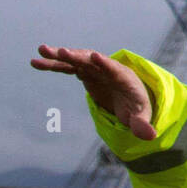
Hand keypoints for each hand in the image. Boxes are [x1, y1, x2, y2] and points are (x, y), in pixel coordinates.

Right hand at [30, 44, 156, 140]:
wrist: (130, 98)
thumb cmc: (138, 107)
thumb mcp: (141, 116)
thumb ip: (142, 125)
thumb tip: (150, 137)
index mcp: (124, 78)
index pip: (115, 69)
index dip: (105, 64)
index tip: (95, 57)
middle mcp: (108, 69)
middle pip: (92, 60)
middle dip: (77, 56)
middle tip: (61, 51)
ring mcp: (95, 69)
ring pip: (76, 60)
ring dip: (59, 56)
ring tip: (41, 50)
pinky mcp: (85, 73)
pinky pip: (67, 67)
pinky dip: (54, 65)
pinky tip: (36, 63)